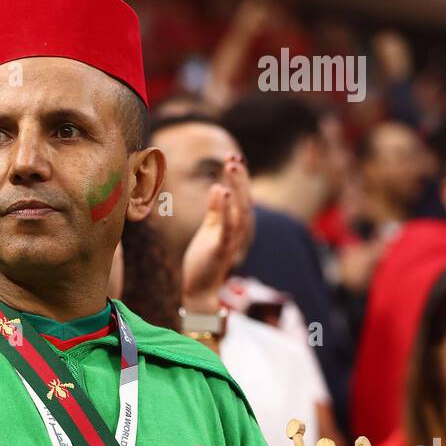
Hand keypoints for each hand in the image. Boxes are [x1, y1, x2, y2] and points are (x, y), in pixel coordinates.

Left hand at [181, 153, 250, 311]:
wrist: (199, 289)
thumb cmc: (204, 260)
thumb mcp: (209, 230)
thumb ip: (215, 210)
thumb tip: (218, 187)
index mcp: (236, 226)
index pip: (241, 197)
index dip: (240, 177)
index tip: (233, 157)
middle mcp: (238, 232)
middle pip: (245, 199)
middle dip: (240, 177)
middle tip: (233, 156)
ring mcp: (231, 241)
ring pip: (240, 210)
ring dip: (237, 186)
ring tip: (231, 166)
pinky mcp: (221, 250)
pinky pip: (227, 227)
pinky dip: (227, 209)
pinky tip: (224, 191)